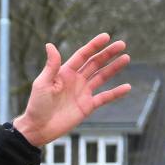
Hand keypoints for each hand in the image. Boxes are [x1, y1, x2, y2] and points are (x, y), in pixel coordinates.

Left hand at [12, 33, 131, 146]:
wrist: (38, 128)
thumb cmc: (36, 105)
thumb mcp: (42, 83)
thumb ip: (51, 65)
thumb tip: (50, 45)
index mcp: (64, 73)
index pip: (82, 56)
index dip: (94, 46)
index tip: (106, 36)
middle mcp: (75, 80)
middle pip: (95, 63)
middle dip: (108, 54)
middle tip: (122, 44)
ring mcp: (82, 93)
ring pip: (101, 77)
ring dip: (114, 68)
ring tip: (126, 58)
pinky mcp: (87, 106)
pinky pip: (104, 98)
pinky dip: (116, 93)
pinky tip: (127, 87)